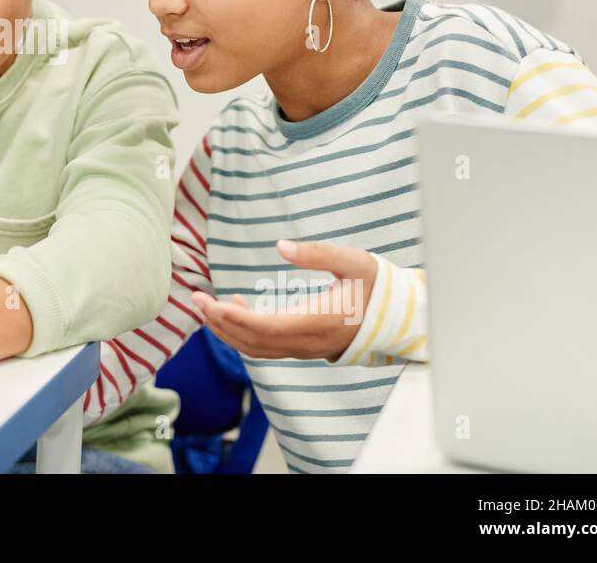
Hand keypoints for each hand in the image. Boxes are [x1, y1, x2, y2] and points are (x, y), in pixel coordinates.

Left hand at [190, 239, 377, 361]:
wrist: (399, 315)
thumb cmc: (375, 285)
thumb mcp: (353, 262)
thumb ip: (318, 253)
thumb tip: (281, 246)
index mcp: (318, 322)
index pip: (266, 329)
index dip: (234, 320)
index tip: (210, 302)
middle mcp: (308, 342)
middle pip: (254, 343)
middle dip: (221, 324)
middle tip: (197, 299)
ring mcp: (305, 349)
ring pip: (258, 350)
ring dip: (228, 331)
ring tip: (207, 306)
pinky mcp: (303, 347)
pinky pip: (267, 348)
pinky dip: (244, 334)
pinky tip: (236, 310)